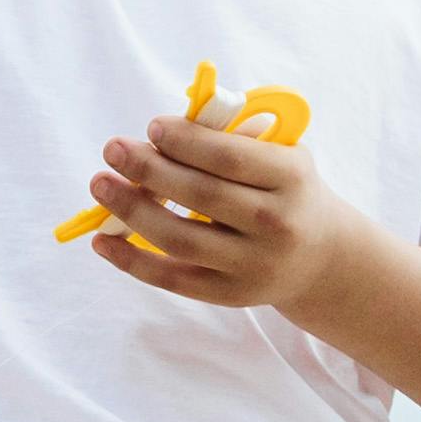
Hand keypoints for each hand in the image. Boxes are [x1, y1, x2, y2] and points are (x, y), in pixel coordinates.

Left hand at [86, 103, 352, 321]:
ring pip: (181, 239)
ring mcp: (252, 264)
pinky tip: (103, 241)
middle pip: (201, 196)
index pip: (230, 158)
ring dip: (133, 211)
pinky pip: (173, 279)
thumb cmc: (286, 192)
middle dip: (149, 170)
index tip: (152, 127)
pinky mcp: (230, 294)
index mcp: (291, 178)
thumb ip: (236, 138)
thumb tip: (168, 130)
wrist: (320, 257)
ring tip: (100, 185)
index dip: (186, 141)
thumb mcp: (282, 155)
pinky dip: (133, 261)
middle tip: (112, 149)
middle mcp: (275, 224)